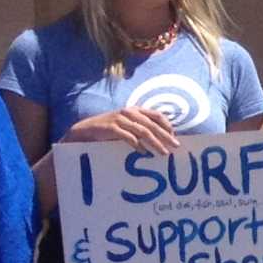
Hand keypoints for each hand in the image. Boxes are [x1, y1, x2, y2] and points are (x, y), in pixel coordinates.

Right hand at [63, 106, 179, 155]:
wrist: (86, 130)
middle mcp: (129, 112)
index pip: (157, 115)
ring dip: (155, 143)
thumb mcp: (128, 125)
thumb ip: (142, 128)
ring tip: (163, 152)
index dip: (167, 125)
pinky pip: (128, 137)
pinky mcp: (111, 127)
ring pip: (143, 131)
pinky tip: (144, 152)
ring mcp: (120, 119)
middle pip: (152, 124)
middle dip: (165, 136)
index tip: (174, 137)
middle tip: (175, 146)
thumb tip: (164, 139)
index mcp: (135, 110)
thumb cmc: (111, 130)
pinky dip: (137, 145)